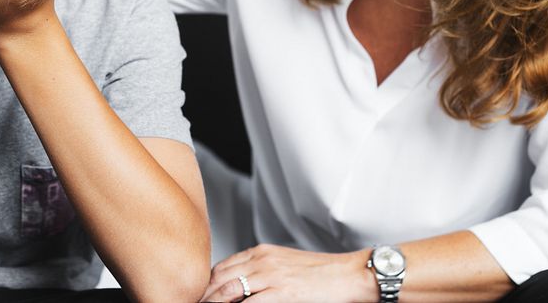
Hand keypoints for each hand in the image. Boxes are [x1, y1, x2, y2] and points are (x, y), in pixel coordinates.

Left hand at [201, 244, 374, 302]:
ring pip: (227, 291)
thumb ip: (261, 271)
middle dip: (203, 295)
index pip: (221, 267)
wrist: (350, 274)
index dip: (206, 285)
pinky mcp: (282, 293)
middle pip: (218, 278)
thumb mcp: (284, 264)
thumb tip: (240, 287)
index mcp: (261, 252)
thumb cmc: (322, 273)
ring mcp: (270, 276)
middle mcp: (261, 261)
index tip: (197, 296)